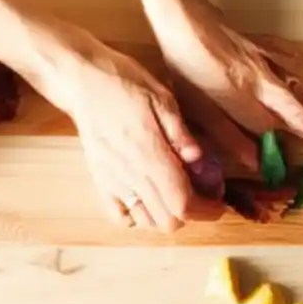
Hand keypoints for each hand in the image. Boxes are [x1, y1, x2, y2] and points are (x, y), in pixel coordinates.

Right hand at [36, 32, 200, 231]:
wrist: (83, 81)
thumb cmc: (125, 84)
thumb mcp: (162, 98)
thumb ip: (182, 134)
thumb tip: (201, 161)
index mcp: (150, 155)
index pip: (182, 203)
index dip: (206, 211)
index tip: (219, 204)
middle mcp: (131, 175)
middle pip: (168, 221)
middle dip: (192, 215)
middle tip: (203, 196)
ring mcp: (113, 182)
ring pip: (146, 222)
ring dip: (168, 216)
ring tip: (178, 196)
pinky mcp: (100, 181)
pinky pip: (119, 217)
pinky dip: (138, 217)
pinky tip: (148, 199)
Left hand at [156, 2, 302, 152]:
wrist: (183, 18)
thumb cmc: (184, 65)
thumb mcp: (199, 108)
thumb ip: (228, 136)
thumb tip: (253, 160)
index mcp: (243, 99)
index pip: (271, 129)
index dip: (283, 147)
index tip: (293, 164)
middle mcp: (260, 82)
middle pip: (293, 109)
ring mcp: (261, 61)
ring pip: (296, 84)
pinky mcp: (256, 45)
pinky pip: (280, 54)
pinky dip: (291, 60)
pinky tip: (301, 64)